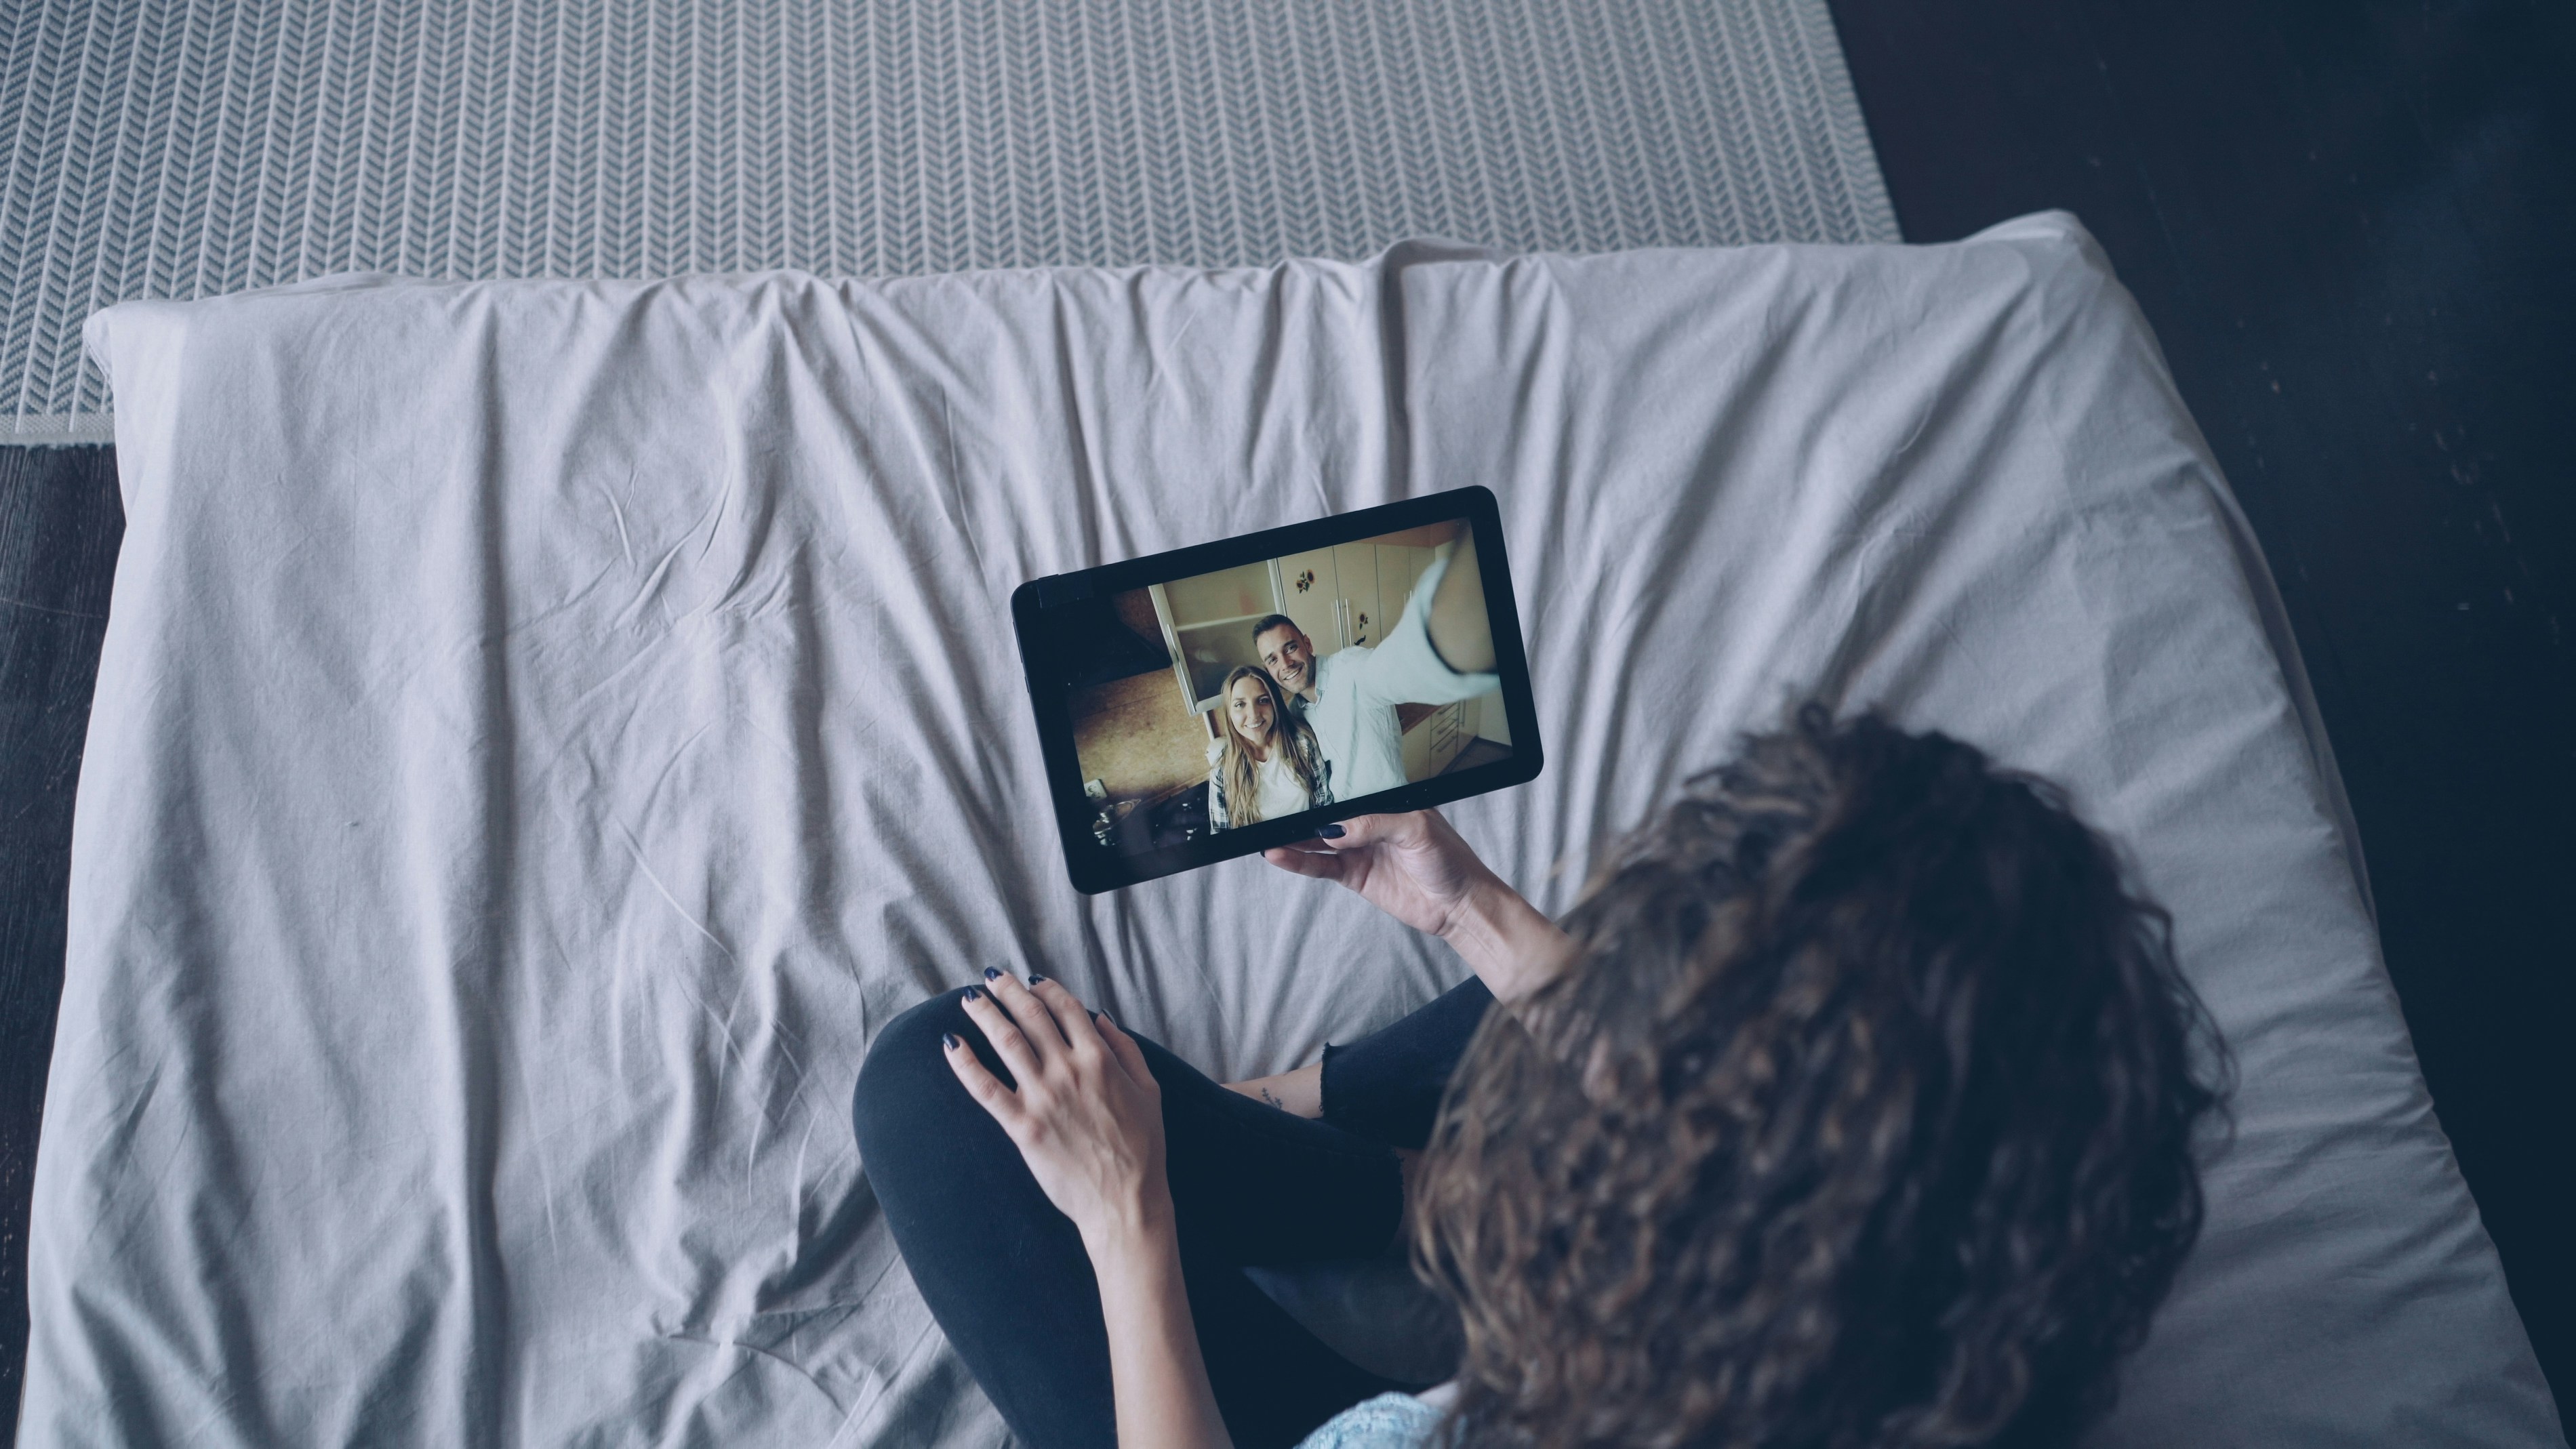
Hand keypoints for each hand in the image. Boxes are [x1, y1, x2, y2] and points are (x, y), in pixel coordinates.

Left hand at [947, 972, 1171, 1251]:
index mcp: (1100, 1059)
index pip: (1066, 1008)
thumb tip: (1101, 1018)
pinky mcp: (1023, 1127)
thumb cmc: (1143, 1149)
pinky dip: (965, 1064)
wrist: (1125, 1201)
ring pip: (1007, 1042)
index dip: (1046, 989)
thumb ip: (1126, 1049)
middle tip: (991, 978)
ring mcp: (1044, 1097)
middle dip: (1008, 992)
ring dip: (985, 1015)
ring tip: (970, 999)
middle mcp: (1069, 1070)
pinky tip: (950, 1044)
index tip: (1031, 981)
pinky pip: (986, 1088)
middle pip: (1031, 1017)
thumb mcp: (1150, 1090)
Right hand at [1261, 810, 1489, 937]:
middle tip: (1269, 815)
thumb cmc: (1451, 860)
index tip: (1294, 790)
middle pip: (1327, 818)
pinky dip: (1300, 862)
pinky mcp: (1355, 876)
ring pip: (1318, 843)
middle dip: (1300, 817)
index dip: (1322, 793)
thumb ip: (1375, 824)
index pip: (1347, 795)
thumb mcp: (1417, 830)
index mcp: (1386, 804)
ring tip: (1267, 838)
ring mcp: (1360, 851)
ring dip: (1294, 841)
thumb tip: (1335, 829)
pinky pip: (1322, 867)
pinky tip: (1281, 856)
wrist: (1461, 906)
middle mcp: (1369, 825)